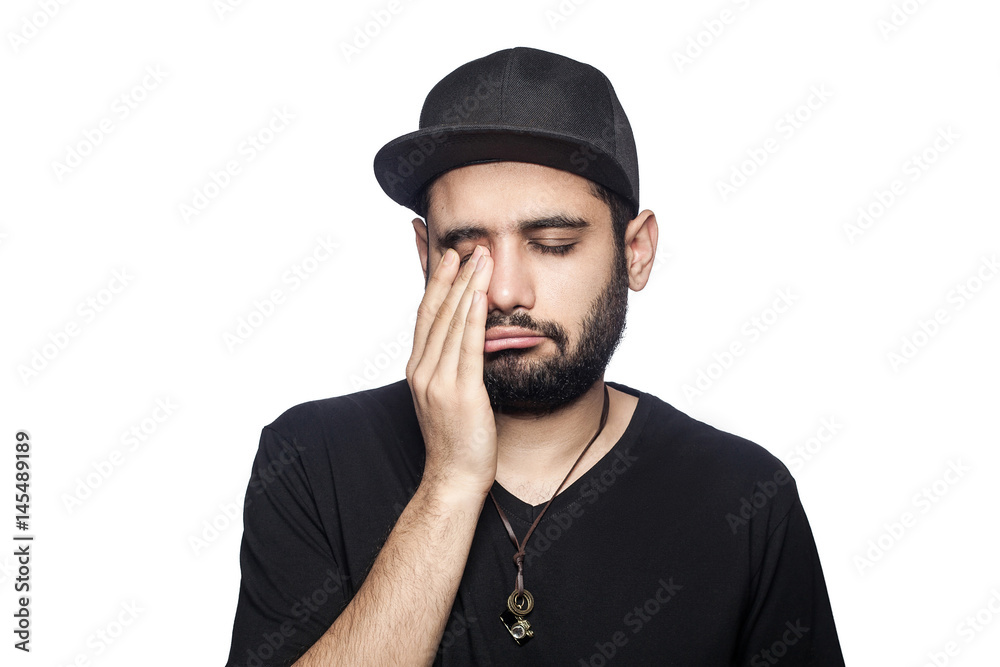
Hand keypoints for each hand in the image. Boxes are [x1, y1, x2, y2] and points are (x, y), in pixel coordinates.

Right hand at [406, 244, 496, 499]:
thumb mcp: (447, 396)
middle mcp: (423, 371)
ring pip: (451, 324)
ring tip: (479, 260)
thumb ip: (452, 366)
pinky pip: (466, 348)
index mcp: (418, 370)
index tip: (448, 257)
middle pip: (436, 313)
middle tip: (467, 247)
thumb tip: (468, 340)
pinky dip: (472, 319)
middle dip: (453, 277)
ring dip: (467, 287)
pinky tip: (479, 296)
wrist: (454, 477)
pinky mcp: (460, 394)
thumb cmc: (457, 440)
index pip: (425, 316)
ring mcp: (438, 382)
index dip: (436, 284)